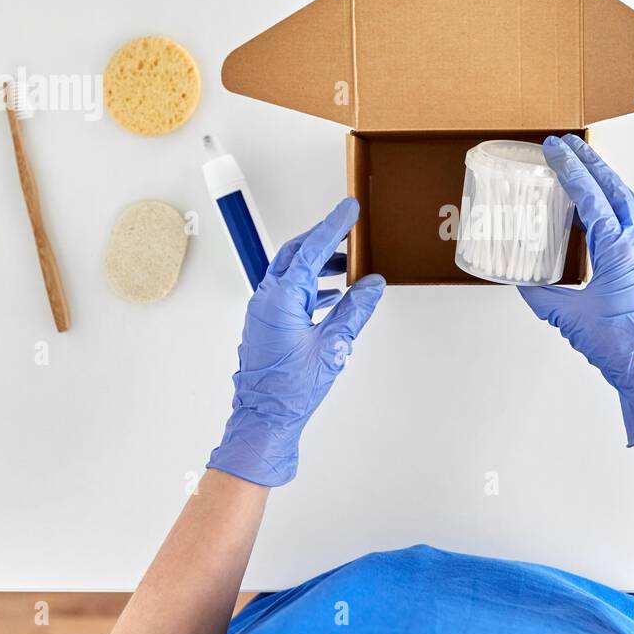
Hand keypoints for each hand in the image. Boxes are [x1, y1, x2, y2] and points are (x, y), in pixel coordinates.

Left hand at [207, 198, 384, 486]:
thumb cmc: (288, 392)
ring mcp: (263, 314)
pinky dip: (310, 287)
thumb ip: (353, 311)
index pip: (310, 250)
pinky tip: (331, 296)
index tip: (348, 209)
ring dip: (317, 265)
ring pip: (290, 274)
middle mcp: (266, 300)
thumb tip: (370, 285)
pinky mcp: (266, 327)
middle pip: (294, 255)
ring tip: (346, 265)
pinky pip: (288, 294)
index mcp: (280, 298)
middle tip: (347, 230)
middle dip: (322, 239)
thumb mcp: (332, 347)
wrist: (263, 423)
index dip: (333, 227)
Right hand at [518, 135, 633, 445]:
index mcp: (619, 250)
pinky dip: (610, 206)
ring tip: (581, 166)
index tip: (556, 150)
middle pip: (614, 189)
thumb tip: (523, 283)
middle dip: (590, 163)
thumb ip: (543, 297)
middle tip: (567, 145)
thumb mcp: (570, 318)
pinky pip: (627, 223)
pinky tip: (592, 211)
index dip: (572, 170)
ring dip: (603, 181)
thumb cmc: (619, 346)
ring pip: (625, 203)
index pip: (593, 197)